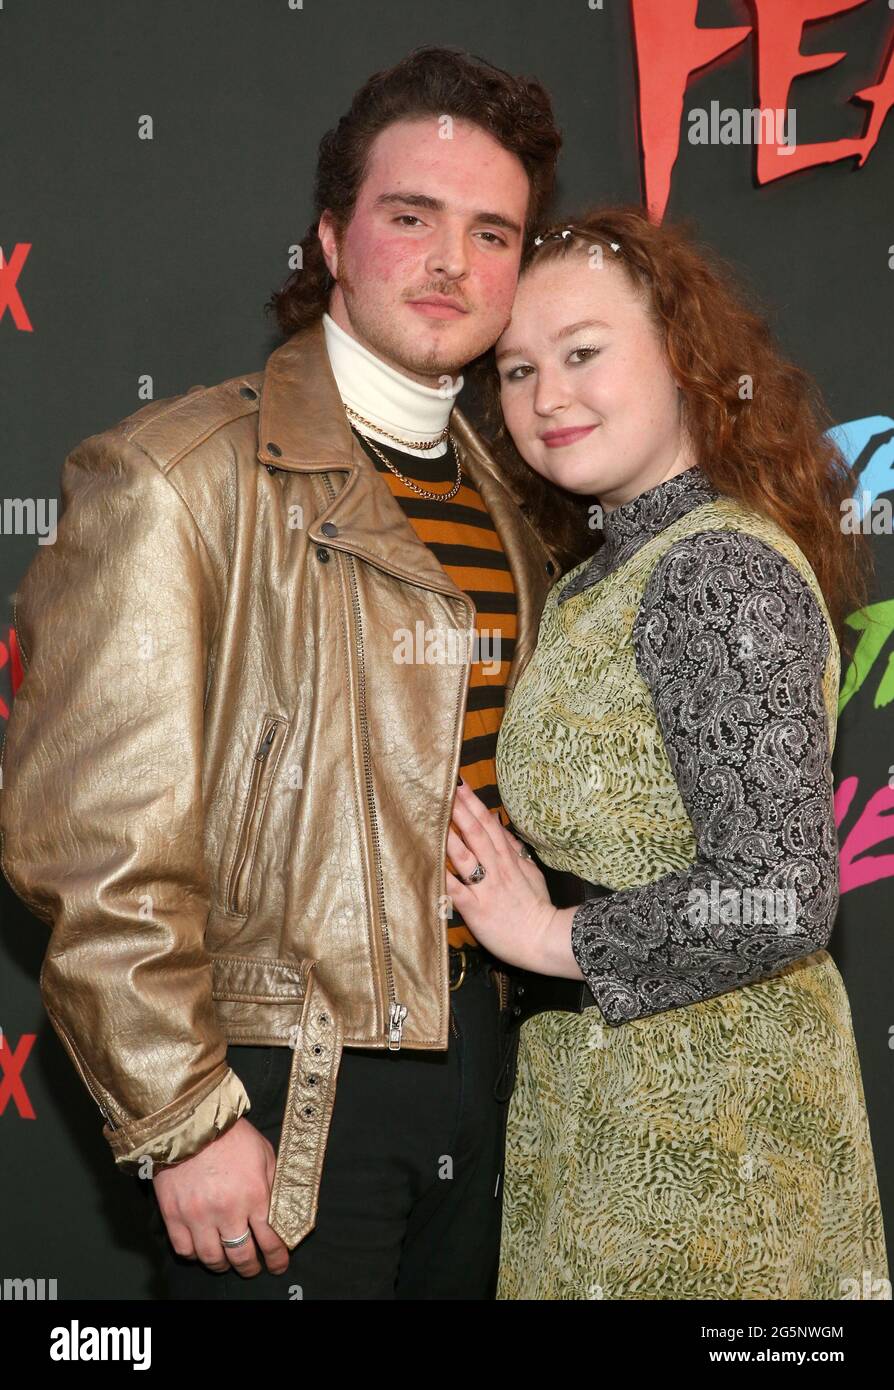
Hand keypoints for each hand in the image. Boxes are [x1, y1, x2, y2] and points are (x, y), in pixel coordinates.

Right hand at [152, 1116, 289, 1276]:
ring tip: (227, 1262)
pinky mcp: (174, 1215)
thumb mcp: (263, 1153)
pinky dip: (195, 1255)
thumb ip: (272, 1184)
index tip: (278, 1265)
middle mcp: (227, 1210)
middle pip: (242, 1255)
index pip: (270, 1240)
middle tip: (253, 1268)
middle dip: (251, 1267)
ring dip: (223, 1265)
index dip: (277, 1258)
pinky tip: (202, 1248)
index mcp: (254, 1194)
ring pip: (212, 1259)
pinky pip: (185, 1250)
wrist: (190, 1120)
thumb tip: (280, 1210)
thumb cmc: (230, 1134)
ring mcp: (198, 1215)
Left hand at [446, 779, 560, 971]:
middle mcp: (496, 868)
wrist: (543, 939)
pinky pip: (455, 890)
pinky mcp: (476, 908)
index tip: (460, 785)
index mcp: (509, 859)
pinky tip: (427, 865)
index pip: (490, 825)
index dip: (474, 804)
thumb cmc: (536, 908)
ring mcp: (485, 887)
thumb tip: (499, 825)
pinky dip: (441, 877)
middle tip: (443, 790)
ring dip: (448, 836)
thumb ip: (514, 849)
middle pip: (476, 834)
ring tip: (433, 819)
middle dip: (459, 811)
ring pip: (464, 856)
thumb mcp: (531, 872)